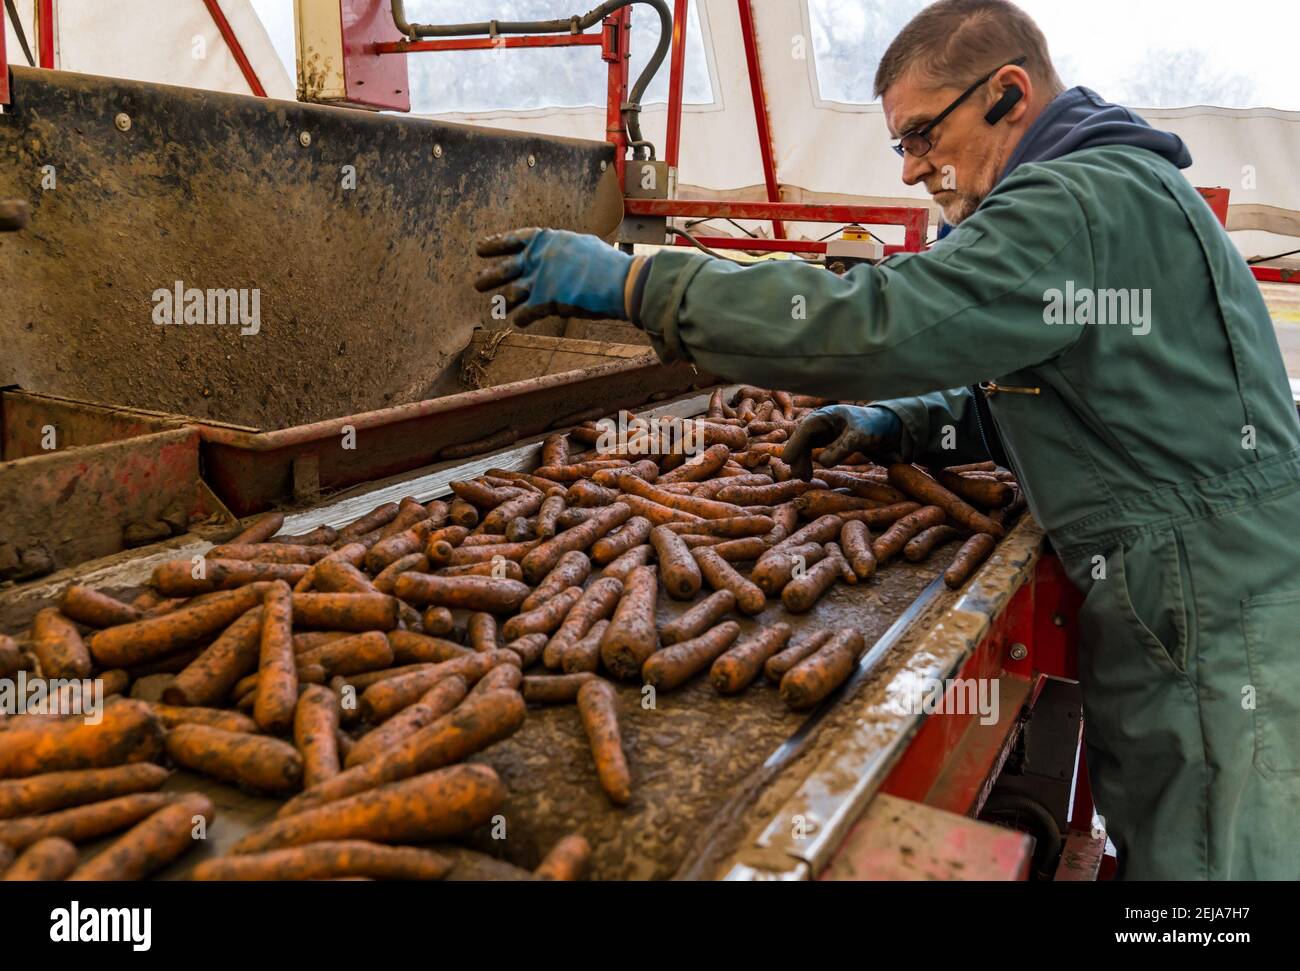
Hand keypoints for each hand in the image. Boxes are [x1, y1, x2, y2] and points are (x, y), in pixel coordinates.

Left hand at [474, 228, 634, 326]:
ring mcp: (540, 279)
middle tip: (478, 283)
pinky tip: (518, 321)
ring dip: (503, 301)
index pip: (515, 239)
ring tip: (497, 307)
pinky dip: (522, 318)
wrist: (620, 283)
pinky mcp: (544, 301)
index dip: (496, 243)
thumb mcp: (583, 245)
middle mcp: (539, 257)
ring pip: (511, 292)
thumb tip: (560, 255)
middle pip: (506, 267)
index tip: (480, 248)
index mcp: (548, 240)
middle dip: (490, 276)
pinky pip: (526, 313)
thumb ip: (564, 251)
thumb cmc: (608, 265)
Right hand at [783, 404, 901, 479]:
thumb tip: (822, 462)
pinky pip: (809, 452)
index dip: (795, 445)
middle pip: (801, 439)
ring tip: (804, 479)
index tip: (786, 460)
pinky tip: (808, 475)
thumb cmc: (873, 427)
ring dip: (801, 462)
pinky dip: (807, 463)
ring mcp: (821, 432)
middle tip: (800, 477)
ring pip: (803, 447)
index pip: (805, 429)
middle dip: (798, 457)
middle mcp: (820, 422)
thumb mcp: (860, 437)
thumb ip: (841, 448)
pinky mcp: (824, 441)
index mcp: (826, 415)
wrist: (884, 427)